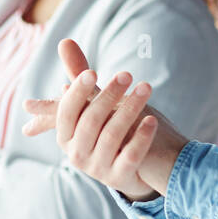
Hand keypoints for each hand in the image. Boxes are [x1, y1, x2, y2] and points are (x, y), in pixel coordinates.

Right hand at [23, 39, 185, 201]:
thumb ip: (80, 76)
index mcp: (66, 135)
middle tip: (127, 74)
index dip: (78, 93)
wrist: (141, 166)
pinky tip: (153, 119)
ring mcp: (97, 168)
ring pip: (111, 136)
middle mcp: (77, 154)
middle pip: (90, 122)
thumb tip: (64, 41)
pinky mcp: (120, 177)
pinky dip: (141, 136)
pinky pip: (130, 156)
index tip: (93, 73)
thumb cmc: (113, 127)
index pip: (65, 112)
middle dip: (108, 95)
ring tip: (147, 87)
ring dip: (129, 109)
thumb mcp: (97, 103)